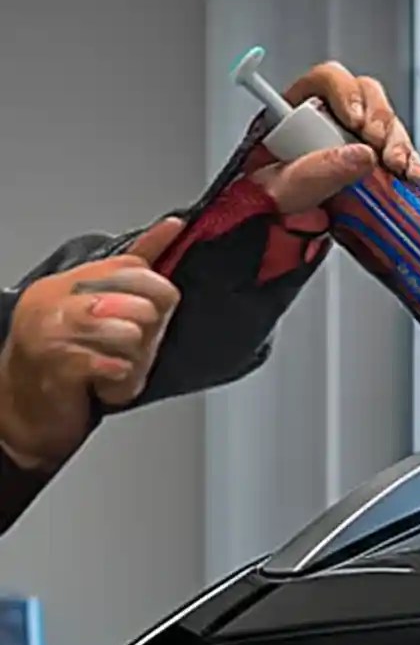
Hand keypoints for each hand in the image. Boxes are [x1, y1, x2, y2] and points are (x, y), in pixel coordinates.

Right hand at [0, 219, 183, 468]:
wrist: (22, 416)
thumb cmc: (63, 364)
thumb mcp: (97, 314)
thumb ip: (129, 276)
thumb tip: (172, 228)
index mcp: (65, 284)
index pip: (129, 263)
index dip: (158, 286)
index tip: (163, 303)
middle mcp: (54, 301)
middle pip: (140, 295)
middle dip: (151, 326)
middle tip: (134, 345)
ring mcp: (52, 331)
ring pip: (130, 329)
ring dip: (136, 354)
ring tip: (119, 363)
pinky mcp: (58, 365)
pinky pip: (117, 364)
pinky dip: (123, 378)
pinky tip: (108, 381)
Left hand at [246, 62, 419, 213]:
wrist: (273, 242)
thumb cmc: (264, 210)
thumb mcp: (279, 190)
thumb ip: (313, 171)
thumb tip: (361, 156)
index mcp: (295, 112)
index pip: (327, 81)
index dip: (346, 93)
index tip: (355, 121)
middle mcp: (328, 122)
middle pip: (367, 98)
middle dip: (382, 121)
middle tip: (380, 147)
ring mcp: (353, 144)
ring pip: (388, 126)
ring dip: (399, 145)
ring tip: (400, 168)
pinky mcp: (374, 168)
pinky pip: (401, 155)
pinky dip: (411, 165)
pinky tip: (414, 177)